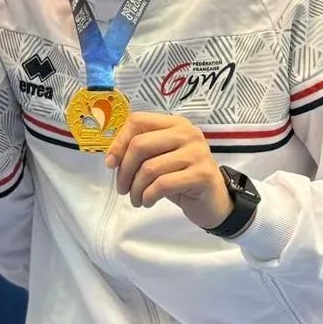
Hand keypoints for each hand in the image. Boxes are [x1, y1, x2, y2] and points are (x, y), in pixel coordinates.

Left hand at [104, 113, 232, 229]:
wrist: (212, 201)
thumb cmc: (180, 178)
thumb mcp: (159, 159)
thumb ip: (140, 152)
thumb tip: (111, 158)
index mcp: (175, 123)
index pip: (138, 121)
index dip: (119, 142)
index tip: (110, 163)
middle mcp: (188, 133)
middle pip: (140, 145)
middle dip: (124, 170)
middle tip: (122, 188)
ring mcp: (197, 153)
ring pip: (149, 168)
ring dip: (136, 189)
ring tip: (136, 199)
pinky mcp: (202, 174)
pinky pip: (163, 184)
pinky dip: (148, 196)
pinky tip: (147, 202)